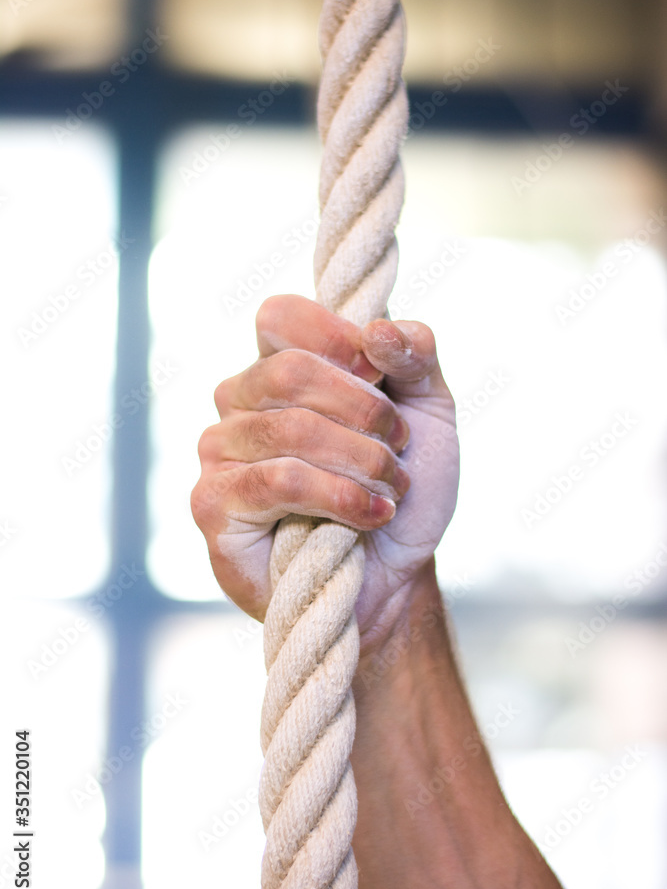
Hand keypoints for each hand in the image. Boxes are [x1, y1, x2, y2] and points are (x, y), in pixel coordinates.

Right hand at [191, 294, 458, 653]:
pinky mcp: (213, 504)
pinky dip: (338, 496)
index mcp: (279, 367)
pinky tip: (371, 516)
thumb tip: (377, 329)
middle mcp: (238, 401)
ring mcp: (219, 452)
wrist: (395, 572)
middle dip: (364, 412)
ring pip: (289, 430)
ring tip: (393, 490)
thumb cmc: (402, 489)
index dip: (336, 337)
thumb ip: (416, 356)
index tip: (383, 379)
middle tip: (399, 449)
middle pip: (288, 371)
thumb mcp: (430, 413)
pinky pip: (276, 481)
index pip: (280, 316)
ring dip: (362, 461)